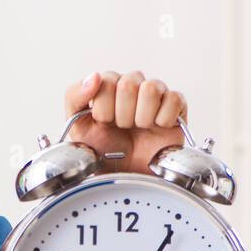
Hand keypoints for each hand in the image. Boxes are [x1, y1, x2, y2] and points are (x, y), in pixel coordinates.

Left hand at [63, 70, 186, 174]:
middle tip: (122, 128)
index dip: (103, 108)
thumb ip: (74, 96)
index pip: (105, 79)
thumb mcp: (77, 127)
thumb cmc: (105, 151)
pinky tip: (157, 128)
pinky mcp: (176, 104)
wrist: (127, 174)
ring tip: (139, 129)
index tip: (104, 123)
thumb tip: (93, 76)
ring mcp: (155, 93)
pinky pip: (173, 99)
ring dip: (142, 117)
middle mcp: (132, 85)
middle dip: (121, 115)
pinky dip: (163, 120)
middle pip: (128, 83)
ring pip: (150, 88)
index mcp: (108, 86)